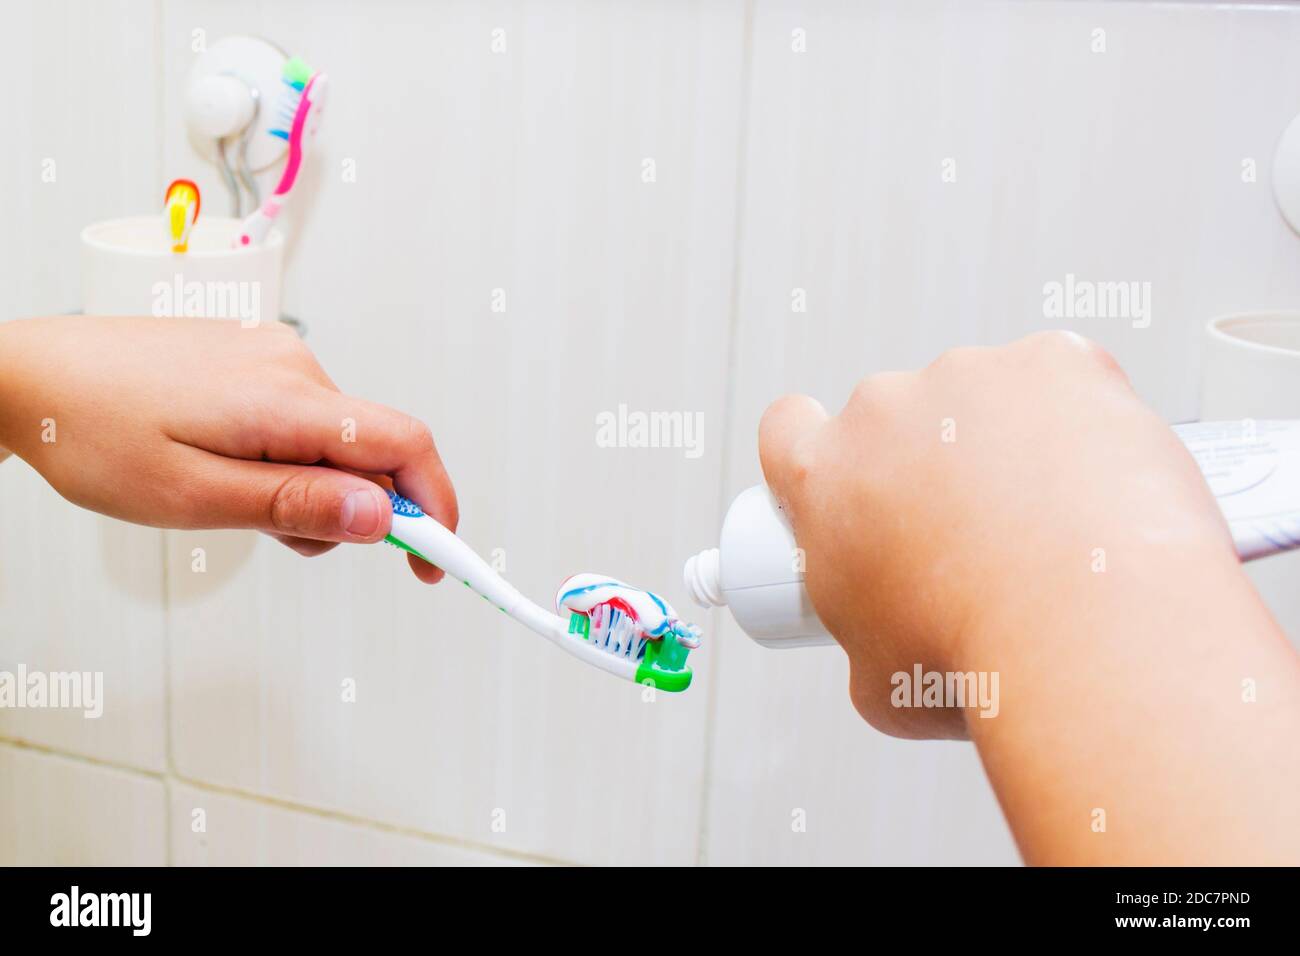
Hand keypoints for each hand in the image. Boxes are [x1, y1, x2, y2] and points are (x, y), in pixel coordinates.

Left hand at [0, 316, 456, 582]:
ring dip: (314, 488)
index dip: (435, 508)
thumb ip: (295, 505)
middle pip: (373, 448)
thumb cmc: (94, 435)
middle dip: (355, 509)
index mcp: (286, 397)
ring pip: (336, 438)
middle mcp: (293, 363)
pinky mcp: (253, 358)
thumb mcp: (194, 496)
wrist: (27, 376)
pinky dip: (290, 459)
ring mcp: (272, 355)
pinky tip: (230, 472)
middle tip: (285, 543)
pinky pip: (303, 418)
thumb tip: (382, 517)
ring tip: (233, 505)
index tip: (434, 563)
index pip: (405, 445)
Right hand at [759, 331, 1241, 737]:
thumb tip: (886, 654)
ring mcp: (969, 376)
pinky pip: (1061, 377)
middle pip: (893, 415)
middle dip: (926, 459)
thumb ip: (863, 643)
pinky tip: (1098, 480)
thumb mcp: (881, 686)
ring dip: (1003, 440)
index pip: (788, 428)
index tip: (851, 481)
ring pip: (981, 397)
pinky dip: (1077, 417)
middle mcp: (884, 410)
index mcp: (824, 476)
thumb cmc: (983, 662)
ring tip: (1051, 522)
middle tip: (975, 530)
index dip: (817, 452)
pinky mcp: (1053, 361)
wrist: (1090, 632)